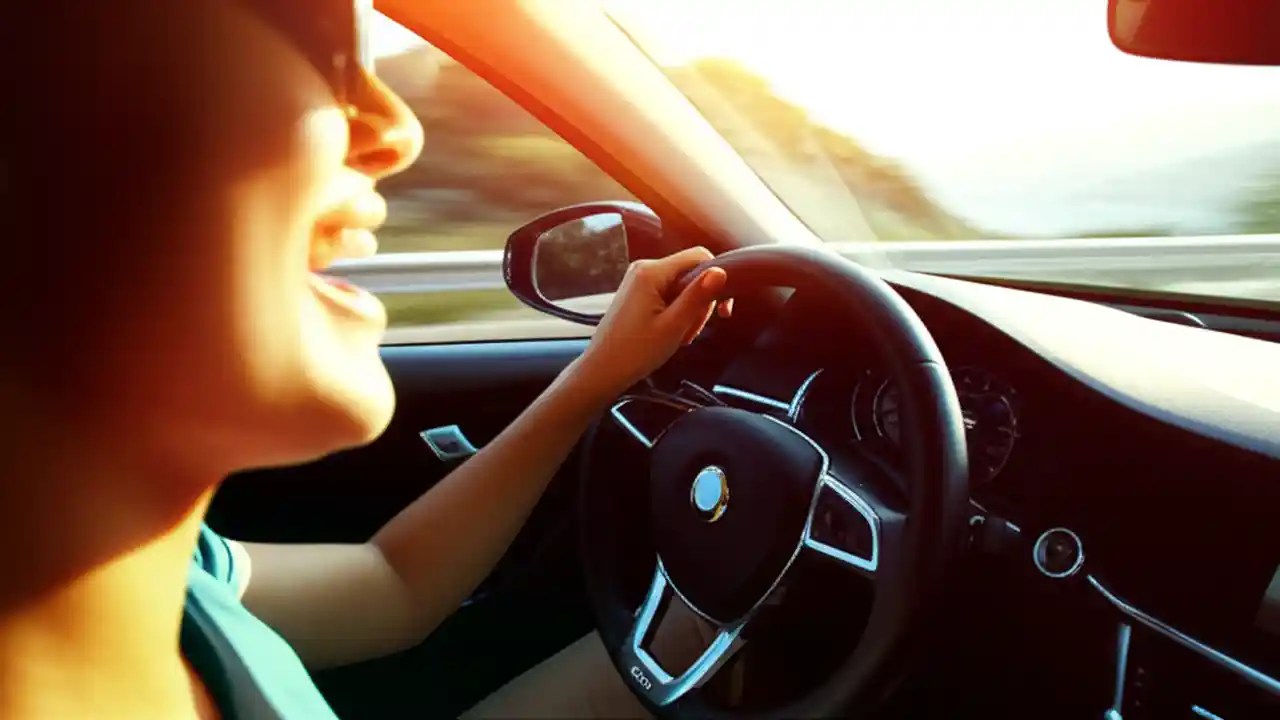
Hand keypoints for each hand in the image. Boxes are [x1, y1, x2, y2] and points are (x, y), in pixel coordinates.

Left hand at [572, 247, 731, 399]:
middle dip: (699, 302)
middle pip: (691, 272)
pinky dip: (676, 312)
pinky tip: (669, 332)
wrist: (603, 370)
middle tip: (689, 330)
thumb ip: (697, 297)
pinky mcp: (638, 291)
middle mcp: (644, 268)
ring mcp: (639, 279)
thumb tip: (721, 271)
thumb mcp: (673, 326)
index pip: (700, 257)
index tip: (721, 311)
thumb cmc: (635, 352)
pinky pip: (668, 293)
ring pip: (682, 285)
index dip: (716, 280)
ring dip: (688, 310)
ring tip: (677, 335)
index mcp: (652, 271)